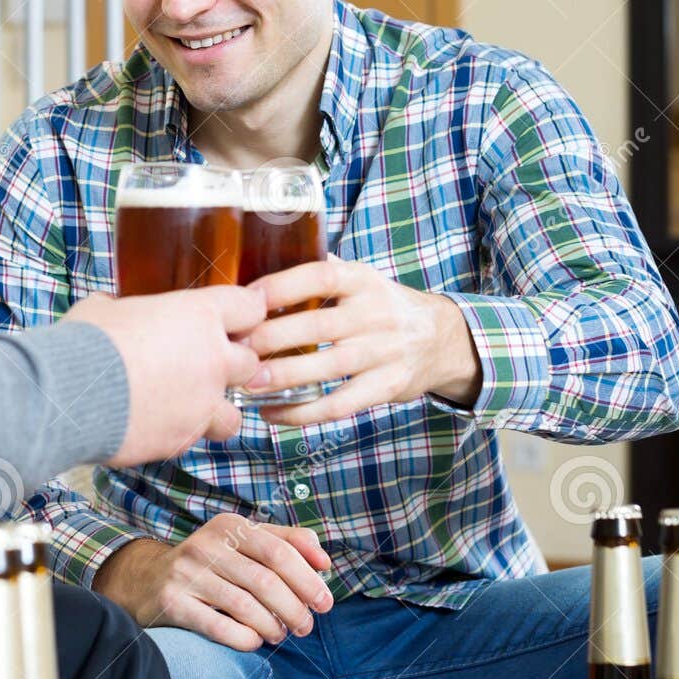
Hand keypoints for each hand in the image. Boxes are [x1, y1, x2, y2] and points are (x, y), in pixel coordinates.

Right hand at [64, 284, 268, 461]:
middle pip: (250, 363)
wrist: (70, 392)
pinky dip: (178, 433)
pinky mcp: (184, 439)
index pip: (249, 308)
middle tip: (202, 366)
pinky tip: (153, 425)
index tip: (231, 322)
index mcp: (200, 316)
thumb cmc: (88, 341)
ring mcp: (203, 404)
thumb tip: (110, 309)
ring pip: (233, 415)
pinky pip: (192, 438)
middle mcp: (213, 360)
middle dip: (230, 366)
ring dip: (215, 411)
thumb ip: (124, 310)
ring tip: (186, 407)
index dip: (241, 316)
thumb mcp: (104, 308)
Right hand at [94, 514, 332, 651]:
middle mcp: (206, 545)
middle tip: (306, 627)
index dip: (308, 579)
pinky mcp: (172, 603)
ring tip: (281, 635)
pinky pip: (219, 626)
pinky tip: (255, 642)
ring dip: (272, 626)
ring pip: (245, 606)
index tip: (325, 603)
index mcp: (229, 526)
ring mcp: (187, 574)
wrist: (146, 581)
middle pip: (265, 580)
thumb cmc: (211, 565)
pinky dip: (245, 639)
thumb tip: (325, 561)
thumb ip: (287, 543)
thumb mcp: (243, 543)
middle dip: (295, 608)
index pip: (280, 551)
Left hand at [247, 256, 481, 426]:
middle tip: (236, 347)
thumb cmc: (383, 307)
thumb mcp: (361, 280)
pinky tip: (272, 412)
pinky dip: (303, 412)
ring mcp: (384, 353)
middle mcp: (377, 314)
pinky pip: (340, 404)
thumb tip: (260, 266)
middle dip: (272, 337)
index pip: (321, 276)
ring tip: (247, 383)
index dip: (282, 286)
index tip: (248, 299)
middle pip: (319, 325)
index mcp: (364, 281)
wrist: (442, 339)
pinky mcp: (387, 387)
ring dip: (284, 377)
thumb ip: (321, 276)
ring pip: (329, 367)